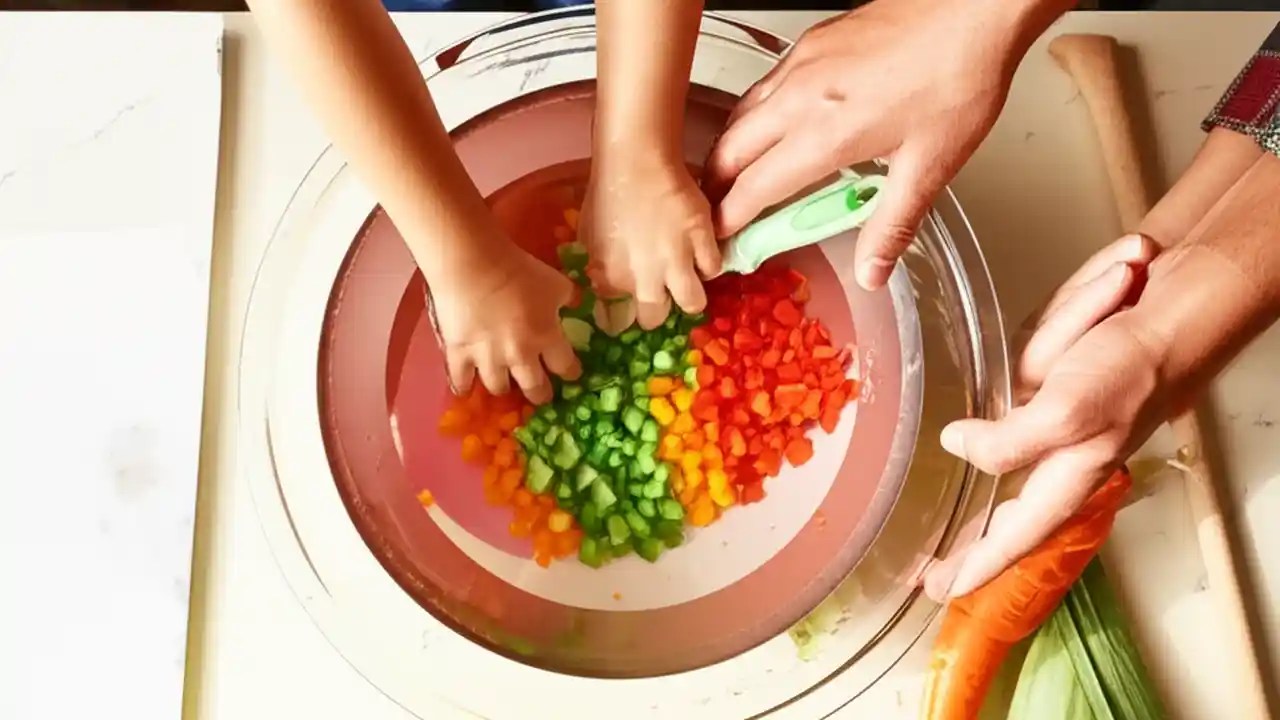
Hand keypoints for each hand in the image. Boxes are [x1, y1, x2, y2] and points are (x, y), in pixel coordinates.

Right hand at [427, 242, 580, 404]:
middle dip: (540, 394)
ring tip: (502, 385)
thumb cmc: (519, 271)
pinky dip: (464, 386)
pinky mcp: (459, 354)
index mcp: (546, 337)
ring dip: (503, 387)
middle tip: (541, 394)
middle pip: (534, 387)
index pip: (565, 366)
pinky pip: (461, 380)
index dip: (570, 372)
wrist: (474, 265)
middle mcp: (519, 356)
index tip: (572, 374)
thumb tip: (577, 303)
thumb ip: (569, 297)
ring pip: (498, 387)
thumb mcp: (556, 282)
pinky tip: (465, 389)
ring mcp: (488, 358)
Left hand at [578, 154, 720, 328]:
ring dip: (689, 296)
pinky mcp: (702, 242)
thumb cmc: (606, 196)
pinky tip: (700, 254)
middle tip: (659, 295)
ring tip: (686, 281)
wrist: (636, 162)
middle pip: (655, 319)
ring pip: (692, 303)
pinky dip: (708, 264)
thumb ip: (597, 272)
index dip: (625, 311)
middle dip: (656, 312)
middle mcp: (643, 279)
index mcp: (610, 279)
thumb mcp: (587, 239)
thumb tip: (605, 291)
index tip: (630, 303)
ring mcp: (676, 262)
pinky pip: (712, 268)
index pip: (617, 319)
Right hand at [704, 0, 1047, 289]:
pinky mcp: (811, 42)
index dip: (730, 219)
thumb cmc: (957, 75)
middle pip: (730, 150)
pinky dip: (752, 115)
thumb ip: (893, 225)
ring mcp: (801, 64)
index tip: (723, 239)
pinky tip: (773, 125)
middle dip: (717, 188)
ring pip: (740, 114)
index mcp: (825, 134)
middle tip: (721, 212)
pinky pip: (763, 86)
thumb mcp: (929, 166)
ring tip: (738, 175)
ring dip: (731, 150)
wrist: (972, 9)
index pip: (754, 187)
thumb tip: (871, 270)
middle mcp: (802, 97)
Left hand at [924, 235, 1168, 599]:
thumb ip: (1012, 442)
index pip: (1016, 533)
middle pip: (1006, 502)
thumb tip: (957, 445)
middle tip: (932, 570)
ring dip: (1068, 329)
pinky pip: (1038, 349)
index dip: (980, 563)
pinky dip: (1073, 316)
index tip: (943, 588)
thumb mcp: (1069, 412)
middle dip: (973, 537)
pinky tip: (1114, 289)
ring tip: (1112, 301)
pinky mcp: (1054, 375)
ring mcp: (1054, 414)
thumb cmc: (1138, 363)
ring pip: (1020, 394)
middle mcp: (1058, 450)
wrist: (1181, 301)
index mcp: (1068, 472)